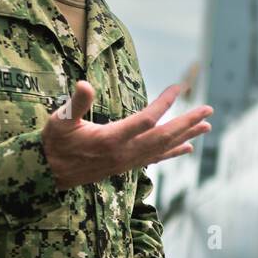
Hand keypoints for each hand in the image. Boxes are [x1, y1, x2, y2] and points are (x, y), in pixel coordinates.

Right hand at [42, 82, 210, 190]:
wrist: (49, 174)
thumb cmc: (54, 143)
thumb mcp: (60, 120)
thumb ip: (75, 104)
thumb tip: (84, 84)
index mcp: (111, 139)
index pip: (146, 119)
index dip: (165, 103)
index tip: (179, 87)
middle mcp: (125, 153)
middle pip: (163, 136)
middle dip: (187, 123)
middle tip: (208, 111)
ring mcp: (128, 161)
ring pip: (163, 148)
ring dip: (186, 136)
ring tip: (206, 126)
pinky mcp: (126, 165)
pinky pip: (156, 158)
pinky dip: (173, 151)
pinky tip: (188, 148)